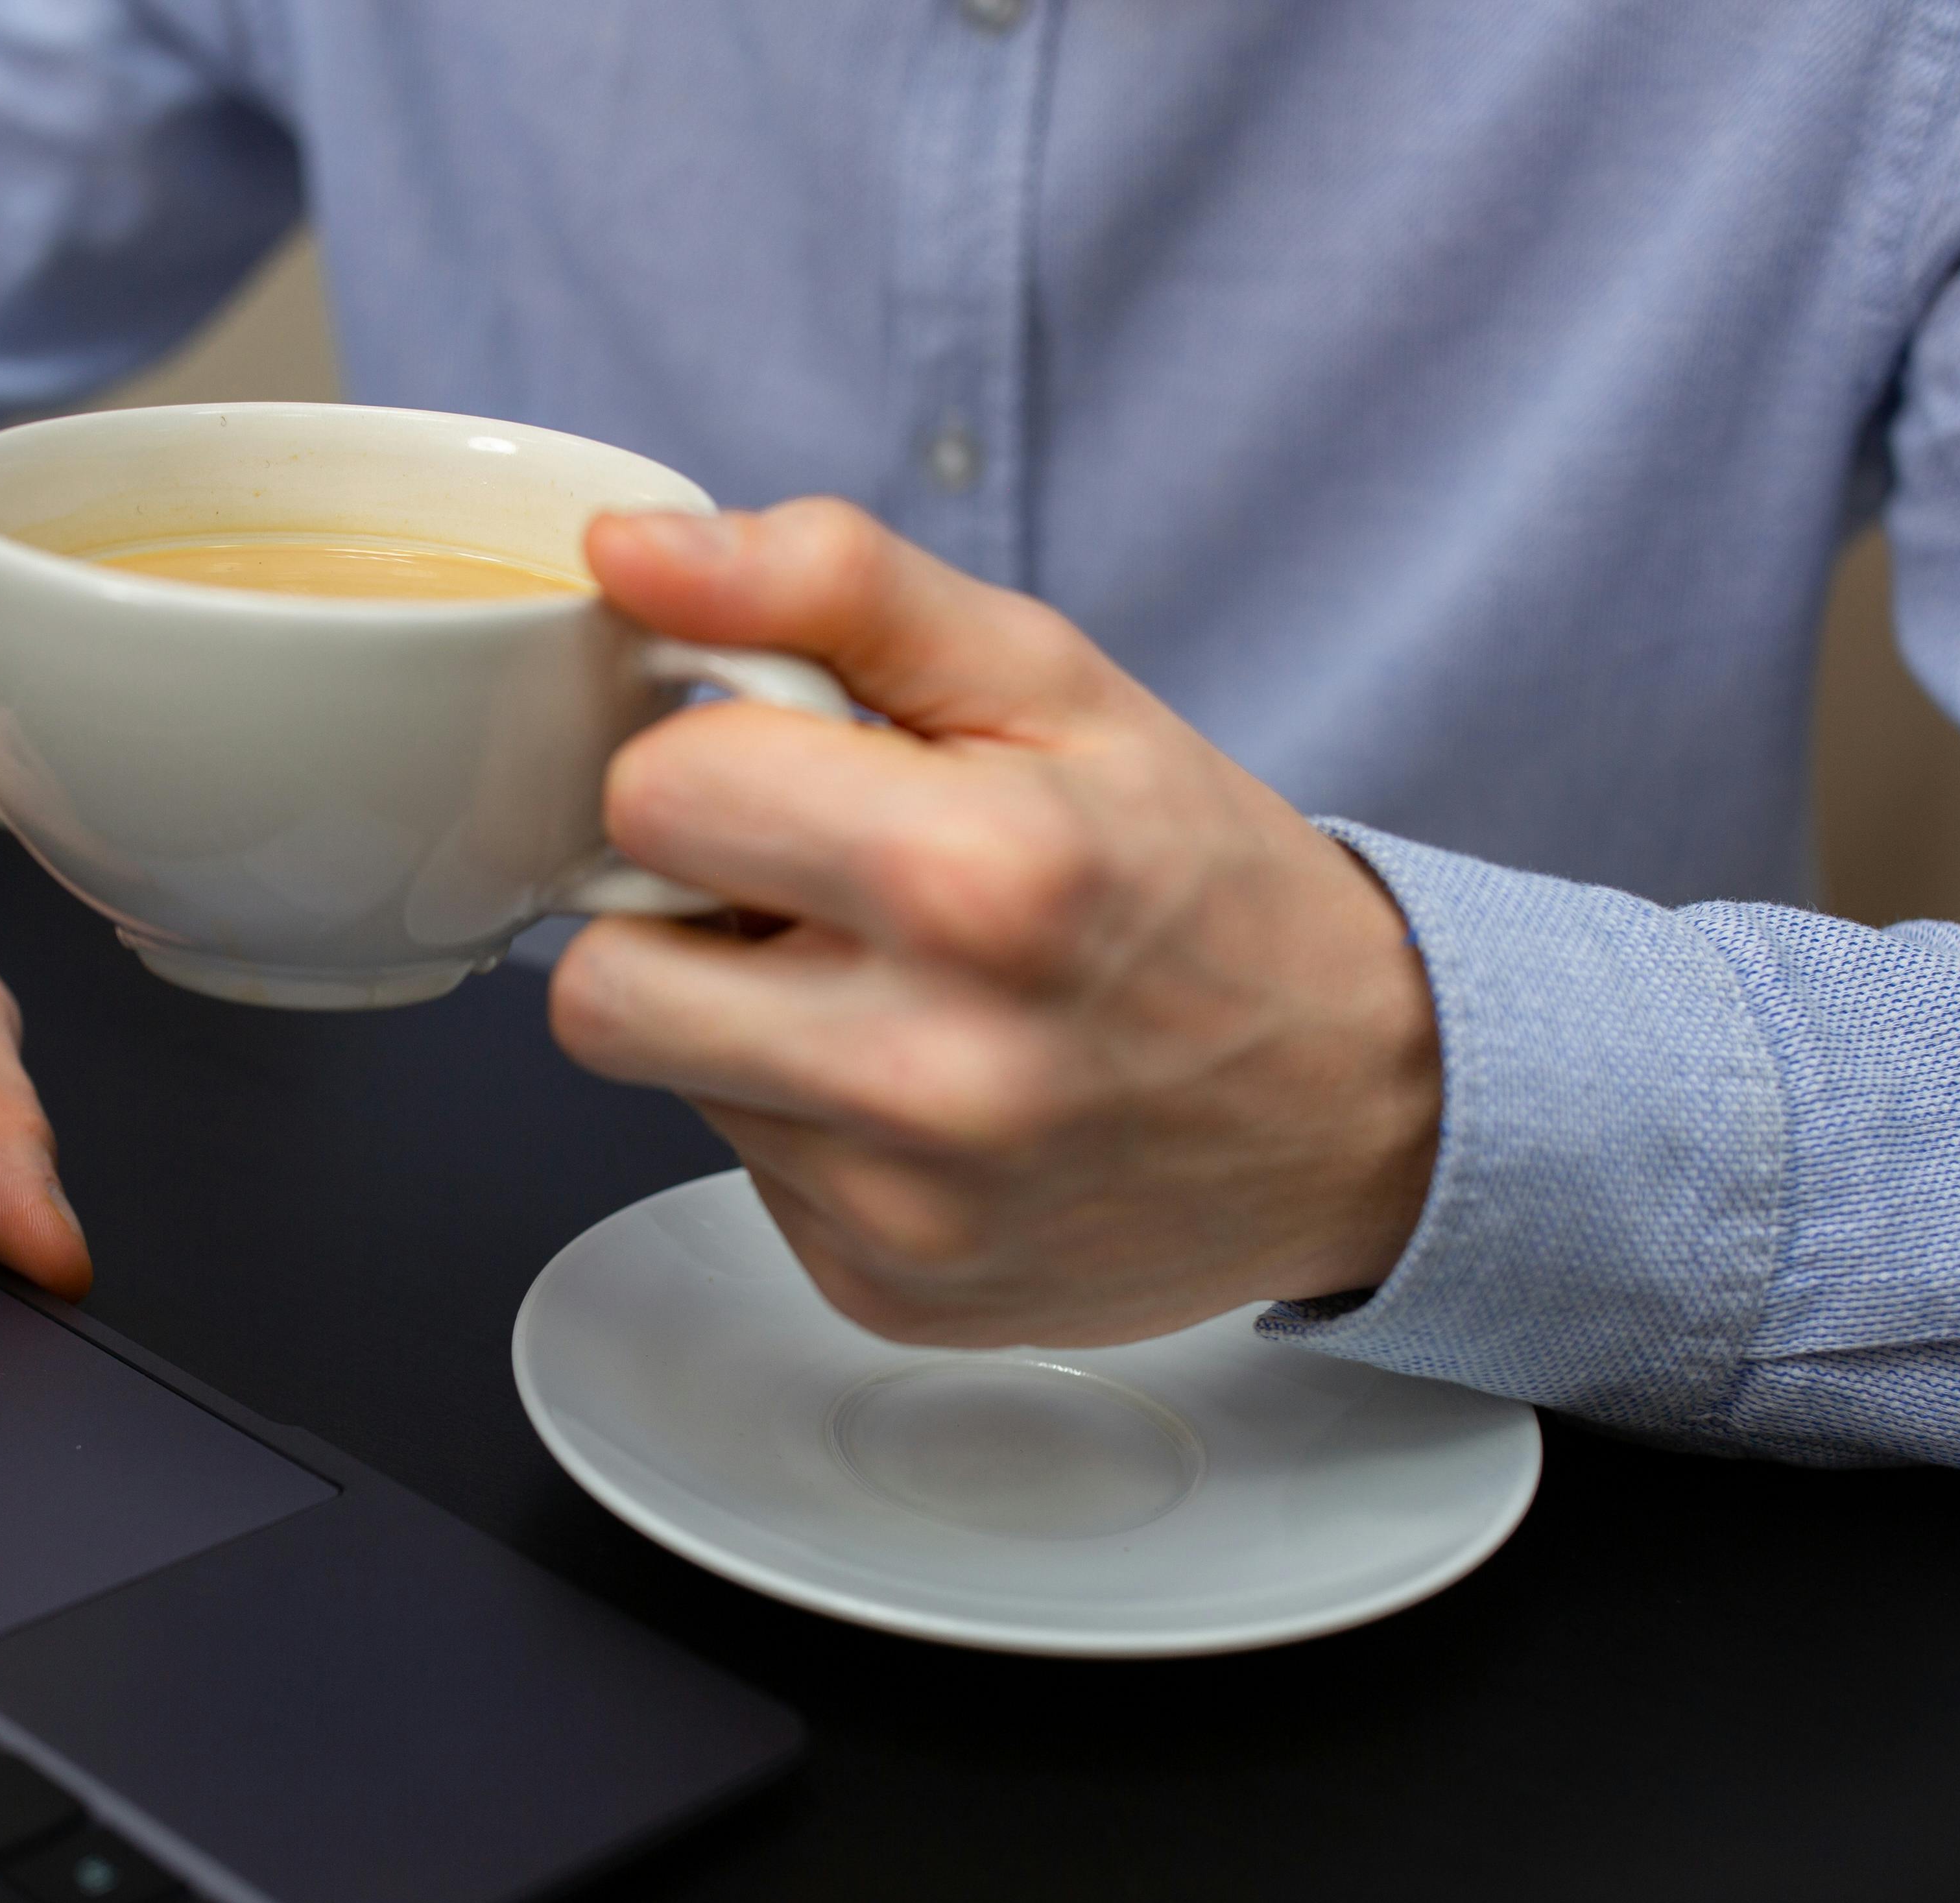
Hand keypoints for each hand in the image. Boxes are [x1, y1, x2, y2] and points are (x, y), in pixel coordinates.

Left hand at [552, 500, 1439, 1347]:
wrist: (1362, 1105)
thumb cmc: (1202, 878)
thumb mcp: (1050, 681)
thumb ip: (829, 588)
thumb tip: (629, 553)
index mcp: (974, 878)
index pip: (652, 798)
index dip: (703, 766)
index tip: (787, 774)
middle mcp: (933, 1070)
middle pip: (597, 983)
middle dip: (672, 916)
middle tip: (798, 893)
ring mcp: (904, 1209)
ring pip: (667, 1080)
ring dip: (738, 1017)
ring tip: (885, 988)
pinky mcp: (883, 1292)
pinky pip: (744, 1174)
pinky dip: (806, 1118)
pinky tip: (919, 1089)